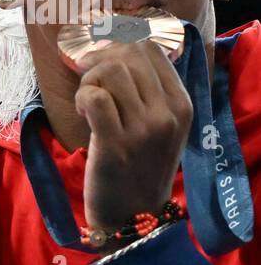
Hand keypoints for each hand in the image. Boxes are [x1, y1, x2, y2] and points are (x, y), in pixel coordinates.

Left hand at [74, 41, 192, 233]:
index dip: (118, 49)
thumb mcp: (160, 126)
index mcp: (182, 104)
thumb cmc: (139, 166)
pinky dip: (83, 97)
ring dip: (90, 82)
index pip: (151, 49)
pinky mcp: (115, 145)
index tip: (102, 67)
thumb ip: (148, 91)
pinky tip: (83, 113)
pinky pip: (95, 97)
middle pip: (127, 56)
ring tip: (88, 105)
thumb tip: (115, 50)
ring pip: (110, 72)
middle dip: (100, 65)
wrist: (133, 215)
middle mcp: (167, 114)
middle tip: (91, 88)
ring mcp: (143, 130)